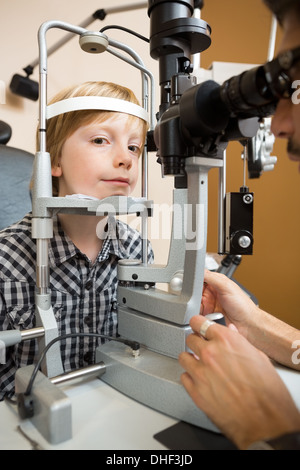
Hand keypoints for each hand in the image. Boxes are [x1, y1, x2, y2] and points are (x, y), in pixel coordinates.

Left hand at [179, 315, 299, 448]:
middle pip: (190, 338)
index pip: (200, 322)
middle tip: (202, 348)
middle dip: (196, 342)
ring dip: (190, 359)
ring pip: (183, 357)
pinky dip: (190, 378)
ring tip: (198, 365)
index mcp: (226, 341)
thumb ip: (240, 342)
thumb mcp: (259, 358)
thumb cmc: (267, 392)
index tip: (198, 325)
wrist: (265, 421)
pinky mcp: (195, 392)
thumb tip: (232, 333)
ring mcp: (201, 372)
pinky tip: (199, 381)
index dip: (199, 324)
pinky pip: (184, 377)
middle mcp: (210, 353)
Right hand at [201, 270, 258, 337]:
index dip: (196, 282)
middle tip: (202, 300)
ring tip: (206, 309)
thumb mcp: (226, 286)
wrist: (248, 325)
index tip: (194, 287)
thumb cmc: (243, 306)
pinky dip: (200, 315)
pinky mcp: (209, 315)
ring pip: (196, 304)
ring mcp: (211, 304)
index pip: (201, 278)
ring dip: (199, 307)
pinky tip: (207, 316)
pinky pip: (199, 314)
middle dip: (196, 297)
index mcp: (217, 282)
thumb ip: (212, 277)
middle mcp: (213, 292)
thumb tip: (199, 271)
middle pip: (196, 292)